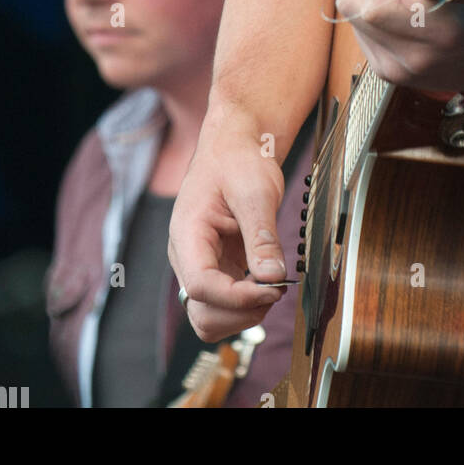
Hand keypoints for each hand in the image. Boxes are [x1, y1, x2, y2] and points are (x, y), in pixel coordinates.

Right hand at [167, 129, 291, 344]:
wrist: (234, 147)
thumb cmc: (238, 160)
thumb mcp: (256, 191)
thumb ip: (262, 236)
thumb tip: (273, 277)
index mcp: (188, 235)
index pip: (201, 287)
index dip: (238, 297)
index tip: (273, 287)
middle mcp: (187, 257)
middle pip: (202, 314)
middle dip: (241, 312)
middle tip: (276, 289)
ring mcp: (200, 265)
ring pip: (211, 317)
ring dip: (244, 314)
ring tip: (272, 286)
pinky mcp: (216, 268)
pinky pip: (224, 304)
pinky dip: (247, 304)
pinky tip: (268, 281)